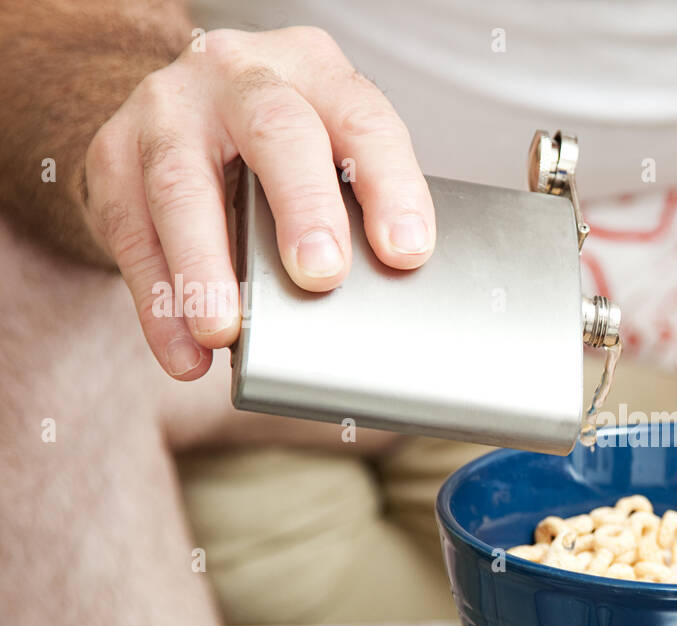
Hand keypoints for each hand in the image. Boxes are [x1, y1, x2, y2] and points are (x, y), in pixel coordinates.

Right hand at [81, 26, 434, 378]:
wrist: (182, 109)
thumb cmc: (279, 144)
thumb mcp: (329, 144)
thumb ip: (357, 200)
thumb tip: (390, 284)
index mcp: (313, 70)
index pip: (363, 120)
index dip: (390, 186)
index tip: (406, 251)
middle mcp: (238, 76)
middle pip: (275, 133)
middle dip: (302, 207)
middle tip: (319, 275)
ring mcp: (168, 110)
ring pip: (182, 186)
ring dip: (205, 267)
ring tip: (225, 330)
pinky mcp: (113, 155)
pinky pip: (133, 234)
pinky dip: (159, 302)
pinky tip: (185, 349)